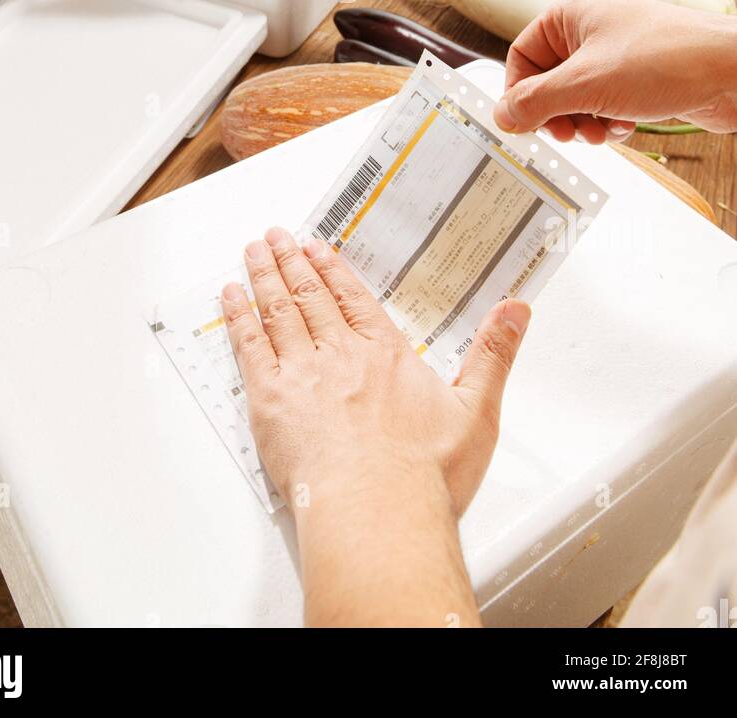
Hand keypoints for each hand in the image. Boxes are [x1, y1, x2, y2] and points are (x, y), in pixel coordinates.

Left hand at [223, 227, 529, 514]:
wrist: (377, 510)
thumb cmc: (425, 475)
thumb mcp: (477, 412)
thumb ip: (494, 355)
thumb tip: (517, 310)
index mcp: (385, 354)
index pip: (354, 298)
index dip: (333, 270)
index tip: (316, 248)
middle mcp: (341, 354)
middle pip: (311, 296)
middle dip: (291, 262)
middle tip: (275, 237)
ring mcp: (303, 374)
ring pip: (279, 311)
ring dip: (265, 277)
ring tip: (254, 252)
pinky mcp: (271, 400)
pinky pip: (249, 346)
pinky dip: (238, 317)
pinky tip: (231, 298)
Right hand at [492, 0, 736, 143]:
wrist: (730, 72)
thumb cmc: (666, 59)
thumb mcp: (586, 85)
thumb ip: (536, 102)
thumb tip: (502, 116)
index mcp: (570, 15)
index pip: (522, 56)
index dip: (520, 93)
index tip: (526, 123)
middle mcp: (590, 30)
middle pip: (548, 81)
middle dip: (557, 113)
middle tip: (566, 133)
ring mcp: (615, 54)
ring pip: (577, 97)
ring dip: (583, 122)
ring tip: (601, 129)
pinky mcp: (637, 77)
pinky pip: (603, 104)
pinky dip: (608, 121)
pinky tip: (625, 125)